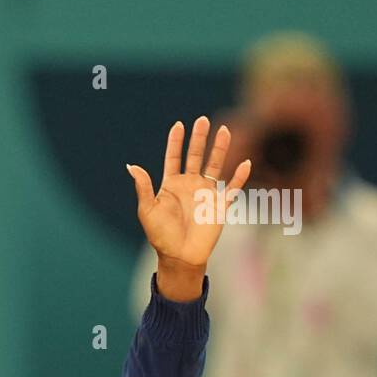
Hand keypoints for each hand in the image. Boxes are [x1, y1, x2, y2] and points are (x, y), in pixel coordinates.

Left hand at [127, 117, 252, 297]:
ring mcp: (206, 193)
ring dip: (219, 149)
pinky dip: (239, 176)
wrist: (179, 256)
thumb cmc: (160, 236)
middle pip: (196, 156)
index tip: (178, 125)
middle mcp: (190, 185)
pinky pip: (233, 187)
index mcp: (171, 185)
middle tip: (203, 120)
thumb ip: (143, 188)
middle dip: (199, 139)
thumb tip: (131, 166)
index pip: (174, 158)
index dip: (175, 142)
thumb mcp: (148, 211)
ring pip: (215, 165)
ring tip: (224, 130)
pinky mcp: (220, 204)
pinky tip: (245, 162)